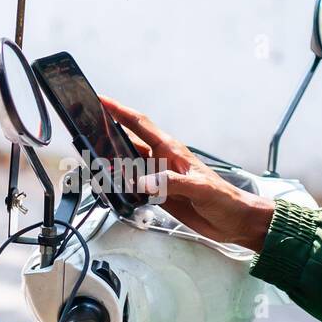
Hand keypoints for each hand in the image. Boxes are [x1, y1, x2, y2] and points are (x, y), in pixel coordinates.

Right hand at [99, 96, 272, 249]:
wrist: (235, 221)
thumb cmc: (225, 199)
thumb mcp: (200, 188)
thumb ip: (171, 183)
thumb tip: (143, 182)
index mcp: (172, 151)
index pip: (140, 125)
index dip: (120, 111)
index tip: (100, 100)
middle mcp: (162, 160)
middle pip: (129, 141)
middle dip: (107, 133)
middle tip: (85, 127)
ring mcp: (160, 177)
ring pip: (129, 163)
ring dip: (111, 160)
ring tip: (91, 158)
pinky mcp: (160, 194)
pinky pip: (134, 184)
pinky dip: (121, 184)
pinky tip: (111, 185)